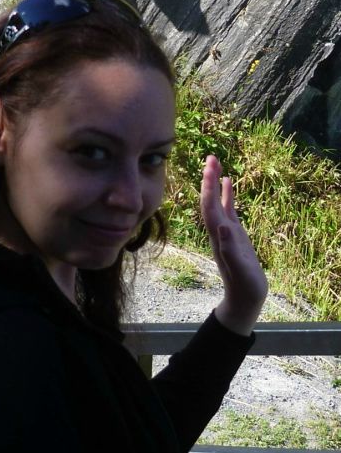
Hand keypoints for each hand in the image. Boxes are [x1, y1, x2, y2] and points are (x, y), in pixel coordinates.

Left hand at [200, 155, 267, 335]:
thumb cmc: (244, 284)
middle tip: (210, 156)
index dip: (208, 187)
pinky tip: (227, 181)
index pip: (209, 206)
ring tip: (215, 162)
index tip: (208, 167)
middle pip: (209, 200)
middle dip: (208, 178)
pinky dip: (226, 194)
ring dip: (215, 182)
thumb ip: (230, 249)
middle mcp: (218, 230)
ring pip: (217, 201)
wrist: (244, 296)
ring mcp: (225, 230)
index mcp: (218, 235)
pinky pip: (228, 209)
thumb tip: (223, 226)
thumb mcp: (239, 268)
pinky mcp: (233, 233)